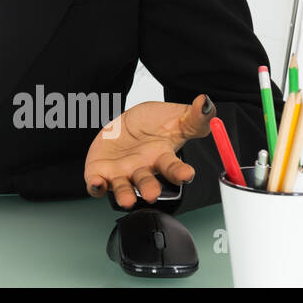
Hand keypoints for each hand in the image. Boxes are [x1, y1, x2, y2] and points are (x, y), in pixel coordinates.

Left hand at [84, 94, 214, 207]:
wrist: (127, 122)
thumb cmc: (154, 124)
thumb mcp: (177, 116)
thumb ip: (195, 115)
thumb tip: (207, 103)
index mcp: (163, 159)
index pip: (173, 169)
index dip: (180, 172)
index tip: (187, 174)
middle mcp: (143, 169)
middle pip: (147, 182)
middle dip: (150, 188)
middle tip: (152, 193)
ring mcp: (122, 172)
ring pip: (123, 188)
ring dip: (124, 194)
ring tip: (127, 199)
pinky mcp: (101, 171)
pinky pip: (97, 183)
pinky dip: (95, 186)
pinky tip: (96, 183)